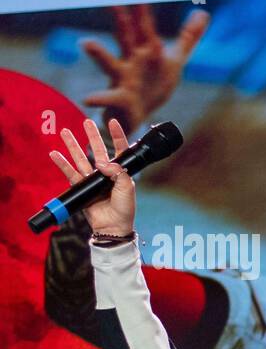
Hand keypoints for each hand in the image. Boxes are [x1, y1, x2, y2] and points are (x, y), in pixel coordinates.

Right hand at [48, 117, 135, 235]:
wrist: (113, 226)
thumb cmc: (124, 208)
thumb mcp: (128, 188)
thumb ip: (119, 173)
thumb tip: (103, 162)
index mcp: (121, 172)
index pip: (120, 150)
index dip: (117, 136)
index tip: (113, 121)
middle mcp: (106, 173)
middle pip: (97, 150)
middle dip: (92, 135)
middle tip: (86, 122)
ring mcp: (92, 180)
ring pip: (81, 159)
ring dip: (72, 146)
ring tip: (64, 132)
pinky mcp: (81, 187)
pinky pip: (70, 173)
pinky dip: (62, 164)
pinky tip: (55, 154)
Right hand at [80, 4, 208, 132]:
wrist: (138, 114)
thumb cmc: (154, 83)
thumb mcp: (175, 59)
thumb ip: (187, 37)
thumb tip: (203, 13)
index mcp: (145, 51)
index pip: (145, 28)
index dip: (144, 13)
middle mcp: (131, 60)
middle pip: (126, 38)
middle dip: (122, 22)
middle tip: (113, 3)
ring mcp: (123, 78)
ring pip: (109, 63)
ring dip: (99, 53)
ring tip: (87, 43)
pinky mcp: (120, 98)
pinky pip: (108, 97)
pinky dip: (97, 98)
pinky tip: (87, 99)